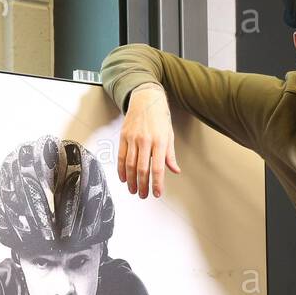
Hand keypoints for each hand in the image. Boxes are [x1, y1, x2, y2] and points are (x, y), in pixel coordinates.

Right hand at [118, 84, 179, 198]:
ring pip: (130, 165)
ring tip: (133, 190)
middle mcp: (145, 141)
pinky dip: (121, 170)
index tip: (157, 193)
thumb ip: (170, 155)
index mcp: (159, 142)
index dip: (157, 183)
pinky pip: (121, 156)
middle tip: (143, 195)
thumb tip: (175, 170)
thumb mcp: (169, 135)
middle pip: (142, 169)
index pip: (158, 168)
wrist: (146, 99)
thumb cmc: (159, 117)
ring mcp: (133, 138)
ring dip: (131, 180)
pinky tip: (124, 178)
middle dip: (143, 185)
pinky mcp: (123, 136)